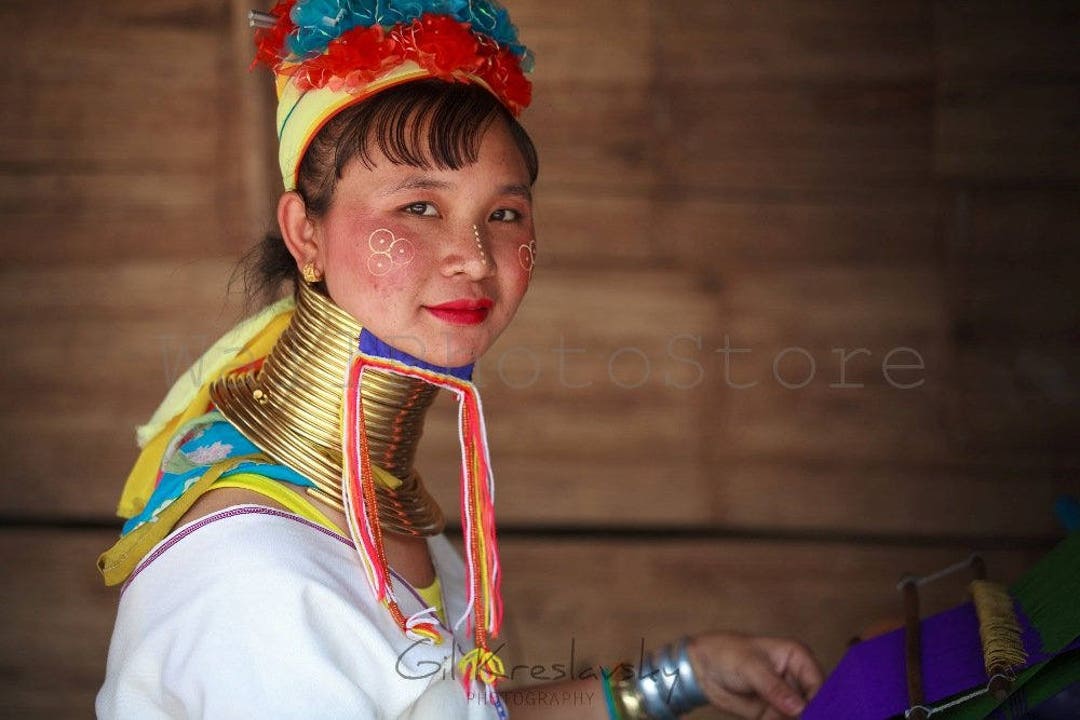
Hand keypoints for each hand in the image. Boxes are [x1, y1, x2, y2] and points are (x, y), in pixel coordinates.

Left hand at [686, 631, 822, 718]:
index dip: (819, 702)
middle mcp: (797, 679)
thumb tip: (799, 708)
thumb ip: (774, 688)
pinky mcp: (774, 713)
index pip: (818, 683)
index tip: (811, 715)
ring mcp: (787, 699)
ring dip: (787, 719)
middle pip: (813, 705)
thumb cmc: (727, 654)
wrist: (702, 668)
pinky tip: (764, 718)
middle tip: (782, 715)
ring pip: (799, 717)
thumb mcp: (751, 667)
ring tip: (768, 715)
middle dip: (807, 716)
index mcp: (798, 658)